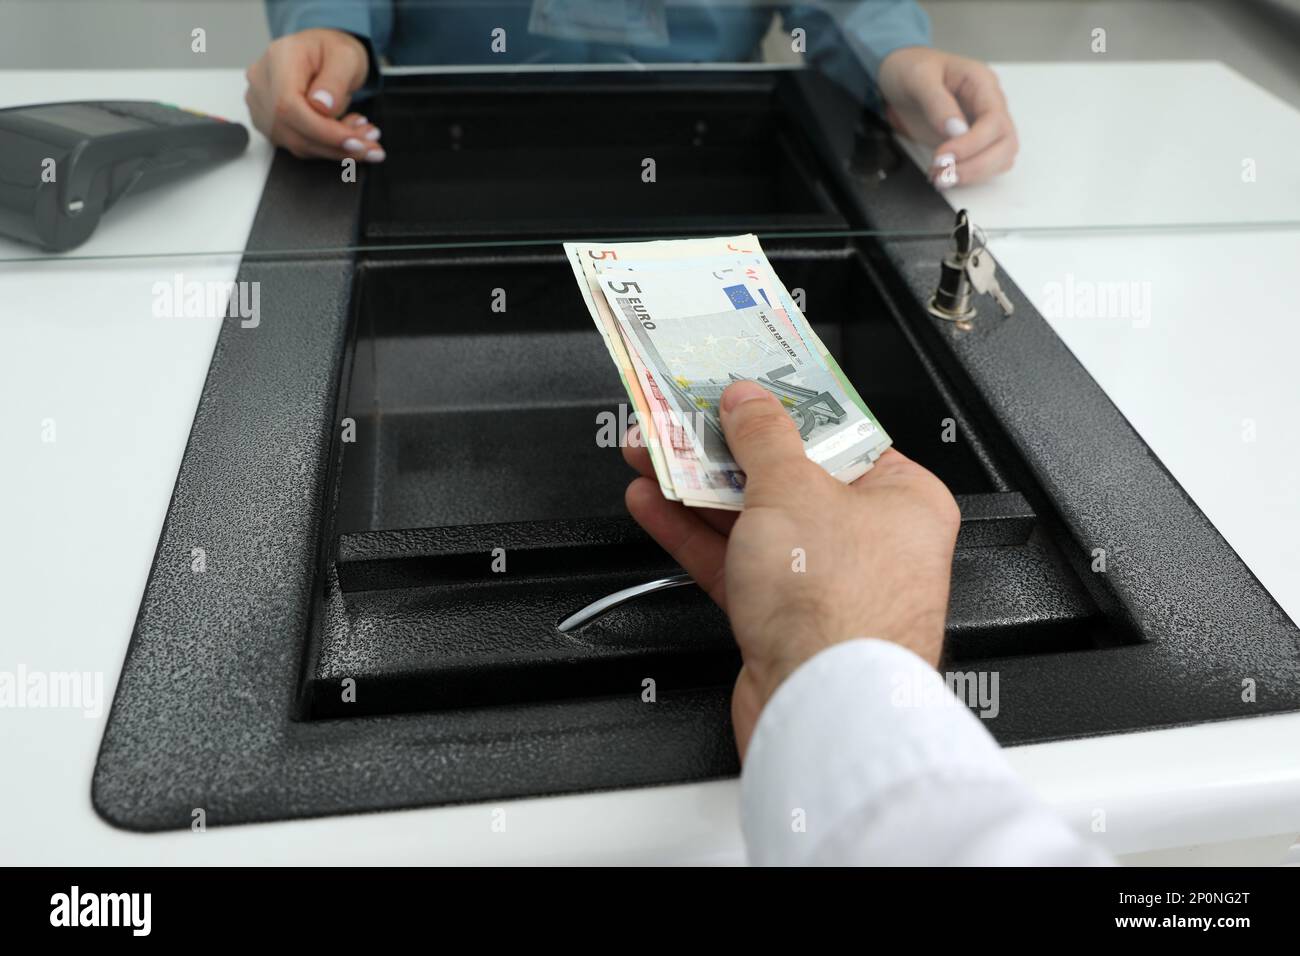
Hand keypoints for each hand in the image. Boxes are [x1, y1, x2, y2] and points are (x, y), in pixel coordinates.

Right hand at [244, 28, 383, 161]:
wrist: (323, 54)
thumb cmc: (333, 50)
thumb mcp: (346, 56)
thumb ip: (334, 80)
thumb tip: (322, 106)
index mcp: (278, 59)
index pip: (289, 106)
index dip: (322, 130)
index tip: (353, 140)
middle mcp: (263, 83)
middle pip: (293, 129)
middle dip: (337, 144)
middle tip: (371, 145)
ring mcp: (262, 105)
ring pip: (297, 143)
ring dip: (336, 148)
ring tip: (364, 138)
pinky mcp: (270, 122)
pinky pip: (298, 144)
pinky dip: (327, 147)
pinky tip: (346, 137)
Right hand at [622, 380, 960, 756]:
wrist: (822, 708)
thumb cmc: (840, 608)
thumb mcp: (792, 490)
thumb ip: (764, 437)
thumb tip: (748, 400)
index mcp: (902, 500)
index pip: (835, 435)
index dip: (780, 408)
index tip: (739, 388)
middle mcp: (869, 541)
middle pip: (785, 477)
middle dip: (723, 450)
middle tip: (679, 420)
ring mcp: (823, 582)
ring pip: (752, 520)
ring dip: (696, 487)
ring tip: (651, 452)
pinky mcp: (782, 618)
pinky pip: (733, 562)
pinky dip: (693, 534)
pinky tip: (656, 504)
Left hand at [877, 46, 1017, 187]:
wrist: (899, 76)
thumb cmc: (911, 68)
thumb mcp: (918, 78)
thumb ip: (937, 102)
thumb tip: (955, 130)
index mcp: (982, 83)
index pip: (994, 120)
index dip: (972, 144)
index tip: (943, 156)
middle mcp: (988, 105)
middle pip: (1006, 143)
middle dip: (976, 165)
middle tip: (943, 175)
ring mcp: (982, 124)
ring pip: (1000, 158)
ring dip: (974, 175)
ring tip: (940, 178)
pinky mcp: (972, 142)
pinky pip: (985, 164)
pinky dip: (968, 176)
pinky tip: (944, 176)